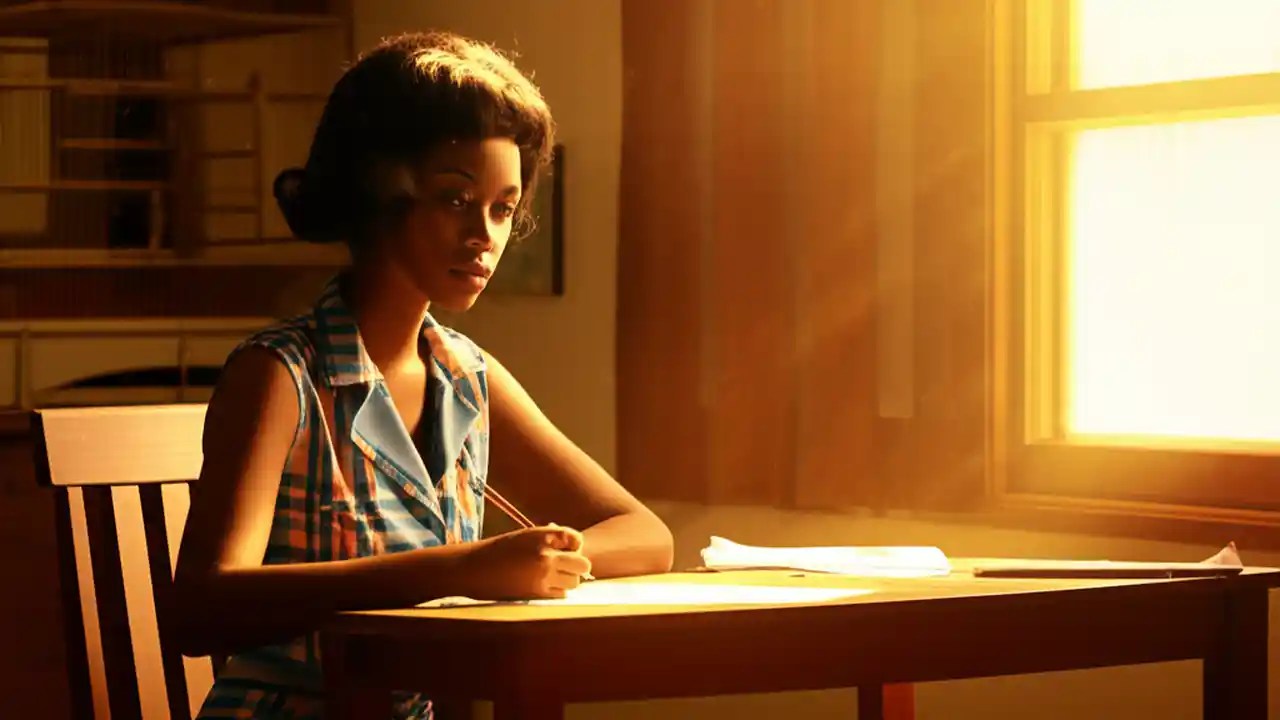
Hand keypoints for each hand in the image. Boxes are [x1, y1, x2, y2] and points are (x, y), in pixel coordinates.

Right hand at [459, 524, 591, 599]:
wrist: (474, 569)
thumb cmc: (498, 550)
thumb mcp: (524, 535)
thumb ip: (548, 539)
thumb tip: (570, 546)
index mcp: (542, 535)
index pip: (576, 539)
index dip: (574, 545)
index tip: (565, 549)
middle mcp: (546, 556)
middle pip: (583, 564)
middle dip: (577, 565)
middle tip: (564, 566)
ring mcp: (543, 577)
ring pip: (574, 582)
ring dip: (568, 580)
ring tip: (553, 576)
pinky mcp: (537, 595)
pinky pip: (561, 595)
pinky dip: (558, 591)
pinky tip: (544, 586)